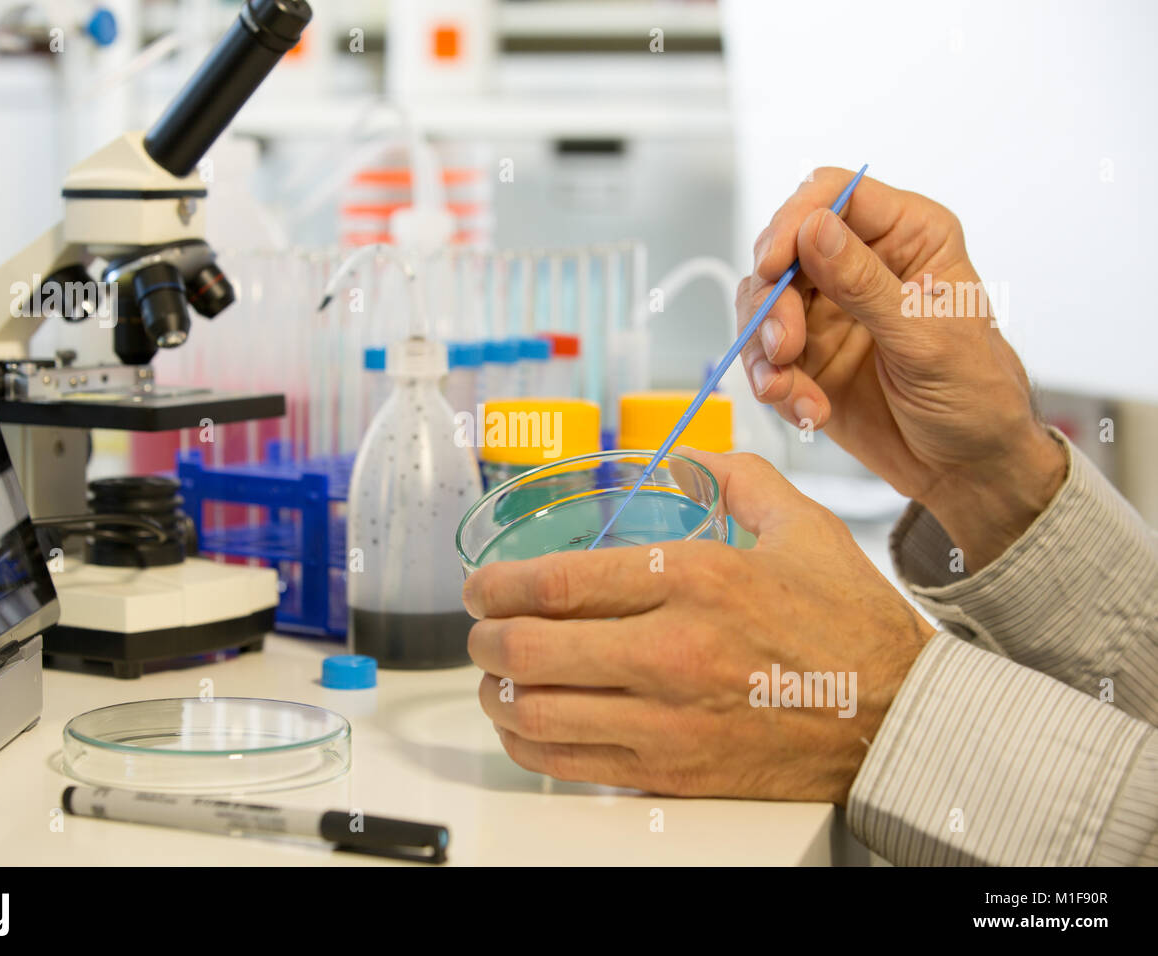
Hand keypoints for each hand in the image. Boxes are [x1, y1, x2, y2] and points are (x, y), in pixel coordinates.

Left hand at [461, 450, 932, 804]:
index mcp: (694, 579)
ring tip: (495, 678)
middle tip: (481, 629)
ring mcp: (667, 719)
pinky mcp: (672, 771)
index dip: (496, 585)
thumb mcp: (802, 525)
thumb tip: (692, 458)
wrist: (896, 719)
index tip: (480, 586)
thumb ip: (739, 477)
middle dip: (484, 638)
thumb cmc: (851, 624)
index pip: (557, 583)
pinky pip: (568, 763)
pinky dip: (527, 743)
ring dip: (495, 693)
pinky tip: (526, 724)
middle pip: (528, 650)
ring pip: (535, 712)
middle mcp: (671, 651)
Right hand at [739, 168, 1065, 569]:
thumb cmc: (976, 394)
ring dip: (764, 349)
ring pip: (763, 304)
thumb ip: (866, 283)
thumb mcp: (926, 337)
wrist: (969, 466)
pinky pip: (764, 357)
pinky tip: (807, 411)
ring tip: (786, 389)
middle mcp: (860, 264)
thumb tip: (814, 228)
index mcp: (906, 237)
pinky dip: (774, 384)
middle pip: (784, 251)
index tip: (772, 265)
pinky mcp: (807, 357)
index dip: (793, 222)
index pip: (834, 196)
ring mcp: (829, 311)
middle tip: (783, 347)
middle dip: (772, 301)